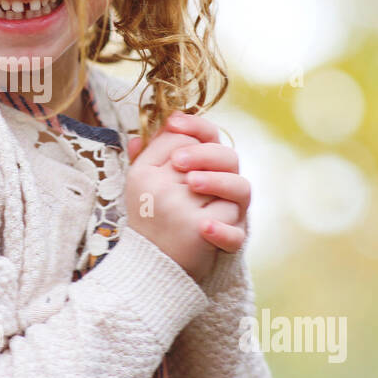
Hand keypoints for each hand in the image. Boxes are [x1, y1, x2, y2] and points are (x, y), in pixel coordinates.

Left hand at [127, 112, 249, 256]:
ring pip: (242, 189)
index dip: (194, 126)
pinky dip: (223, 230)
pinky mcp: (231, 238)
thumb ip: (147, 158)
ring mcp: (230, 210)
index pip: (209, 135)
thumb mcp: (146, 181)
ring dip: (217, 182)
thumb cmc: (155, 210)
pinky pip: (236, 235)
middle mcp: (223, 182)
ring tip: (192, 183)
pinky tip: (204, 227)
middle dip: (204, 154)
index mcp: (205, 163)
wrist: (157, 254)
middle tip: (176, 162)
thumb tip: (134, 140)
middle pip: (229, 157)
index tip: (173, 123)